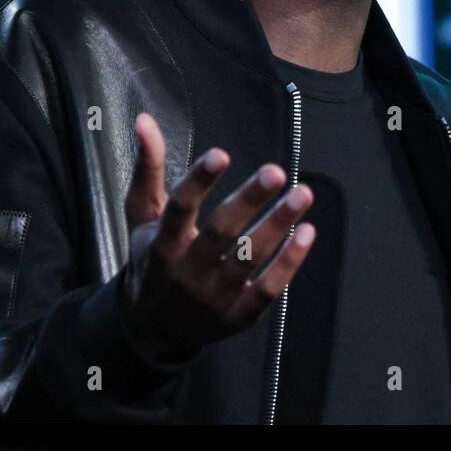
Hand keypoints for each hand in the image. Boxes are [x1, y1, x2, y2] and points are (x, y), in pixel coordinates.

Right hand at [119, 112, 315, 360]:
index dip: (199, 181)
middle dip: (249, 201)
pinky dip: (289, 262)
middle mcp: (187, 272)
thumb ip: (148, 169)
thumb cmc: (153, 259)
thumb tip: (145, 120)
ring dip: (278, 225)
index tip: (222, 153)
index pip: (180, 208)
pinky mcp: (238, 316)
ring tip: (304, 193)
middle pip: (221, 233)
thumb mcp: (142, 217)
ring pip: (249, 258)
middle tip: (276, 171)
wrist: (152, 329)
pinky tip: (308, 232)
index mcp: (162, 244)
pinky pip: (267, 289)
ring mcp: (214, 297)